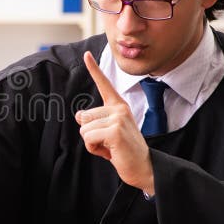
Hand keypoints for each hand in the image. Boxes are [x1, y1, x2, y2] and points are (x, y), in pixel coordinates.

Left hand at [74, 51, 154, 193]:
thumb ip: (94, 121)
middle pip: (83, 116)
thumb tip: (79, 115)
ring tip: (110, 147)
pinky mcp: (115, 131)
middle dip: (89, 134)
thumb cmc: (124, 151)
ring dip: (91, 143)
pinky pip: (88, 137)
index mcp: (119, 106)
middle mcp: (119, 109)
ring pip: (84, 129)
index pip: (104, 85)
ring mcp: (118, 118)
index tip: (86, 55)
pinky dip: (93, 148)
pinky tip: (109, 152)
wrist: (144, 168)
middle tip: (108, 142)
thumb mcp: (107, 133)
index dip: (94, 69)